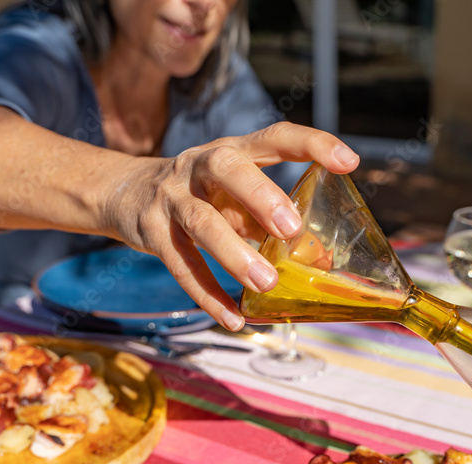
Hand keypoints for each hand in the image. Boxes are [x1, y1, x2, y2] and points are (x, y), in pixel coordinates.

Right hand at [101, 122, 358, 330]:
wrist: (125, 192)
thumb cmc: (200, 195)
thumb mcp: (234, 196)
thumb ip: (270, 221)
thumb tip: (319, 259)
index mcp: (233, 151)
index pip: (274, 137)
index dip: (311, 144)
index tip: (347, 161)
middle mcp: (199, 166)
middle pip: (229, 168)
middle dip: (262, 196)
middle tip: (292, 229)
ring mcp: (172, 197)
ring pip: (202, 222)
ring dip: (235, 254)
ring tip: (267, 283)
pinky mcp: (152, 231)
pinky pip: (181, 265)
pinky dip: (207, 294)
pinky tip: (234, 318)